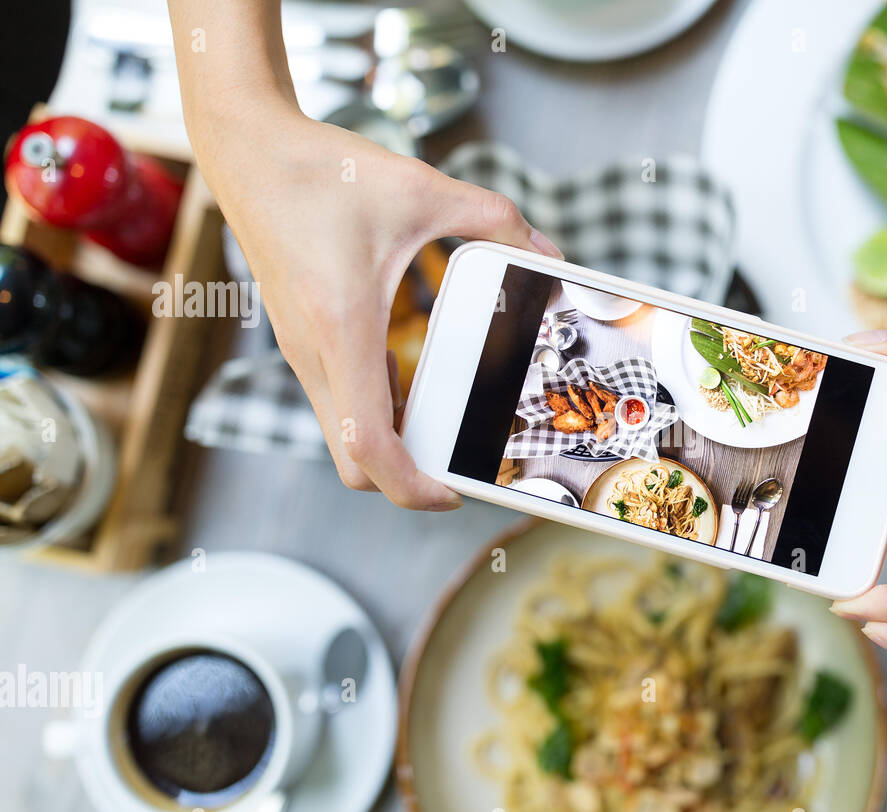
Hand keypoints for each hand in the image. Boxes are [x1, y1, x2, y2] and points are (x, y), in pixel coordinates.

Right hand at [199, 105, 559, 508]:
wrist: (247, 149)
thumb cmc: (323, 170)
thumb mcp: (421, 188)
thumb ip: (492, 218)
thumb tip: (546, 248)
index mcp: (342, 326)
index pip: (366, 444)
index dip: (410, 486)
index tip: (452, 493)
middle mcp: (313, 351)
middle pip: (351, 460)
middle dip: (405, 479)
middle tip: (461, 464)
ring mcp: (301, 349)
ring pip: (342, 433)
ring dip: (391, 446)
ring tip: (448, 427)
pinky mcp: (300, 339)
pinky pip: (339, 401)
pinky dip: (376, 411)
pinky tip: (414, 381)